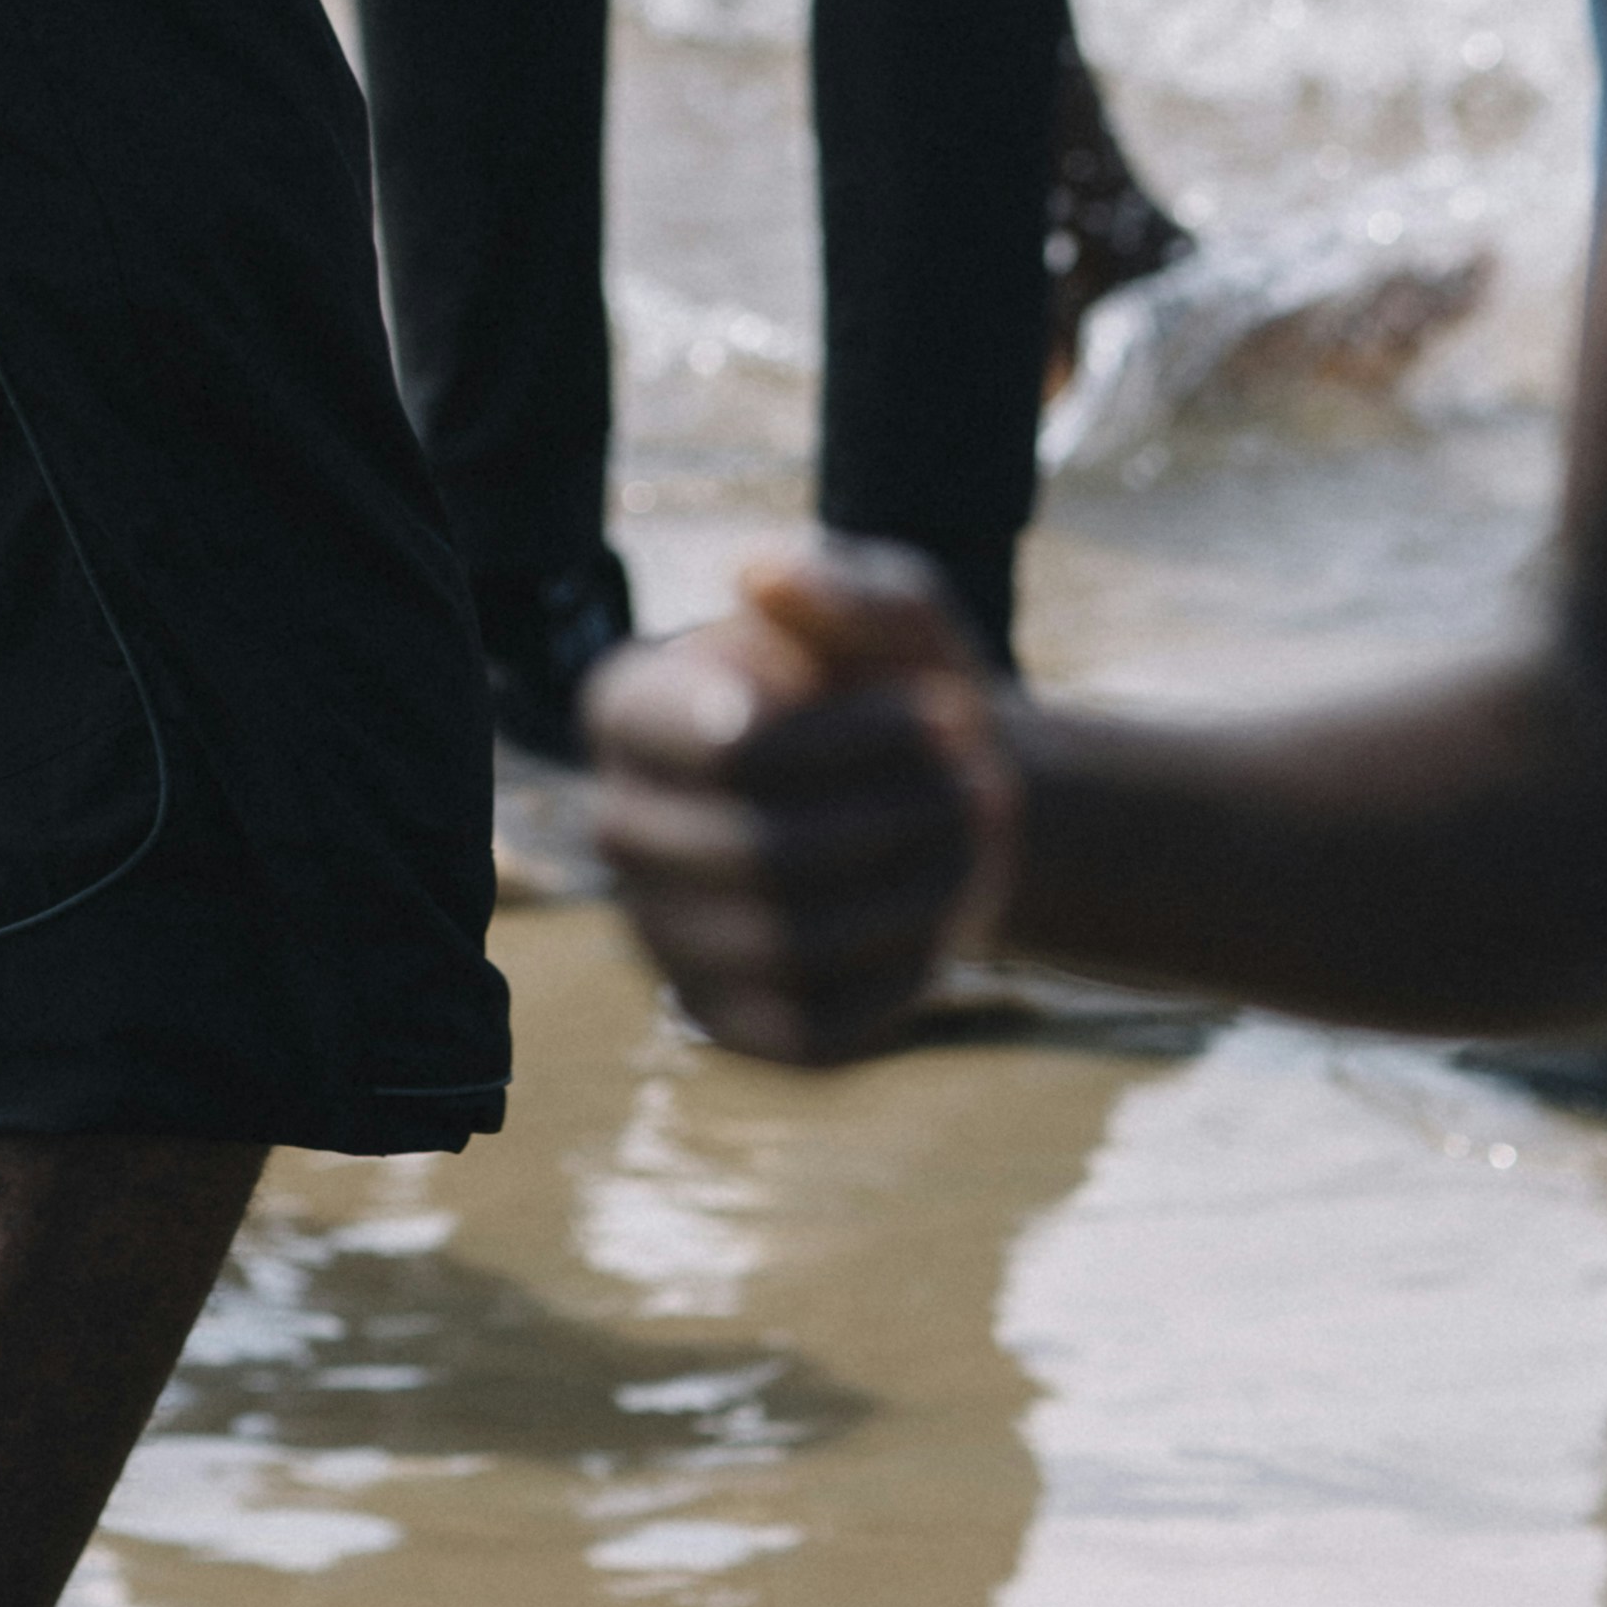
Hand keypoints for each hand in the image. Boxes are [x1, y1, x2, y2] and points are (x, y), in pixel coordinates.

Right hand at [584, 540, 1021, 1064]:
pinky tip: (942, 916)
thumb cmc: (895, 688)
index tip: (942, 709)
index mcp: (630, 709)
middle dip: (903, 818)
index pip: (729, 750)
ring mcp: (663, 934)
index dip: (856, 741)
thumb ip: (841, 587)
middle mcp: (621, 826)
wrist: (934, 795)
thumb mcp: (894, 614)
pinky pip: (813, 1031)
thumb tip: (760, 576)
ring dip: (919, 893)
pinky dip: (902, 976)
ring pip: (790, 948)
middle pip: (762, 853)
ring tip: (980, 841)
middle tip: (986, 781)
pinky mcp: (722, 1021)